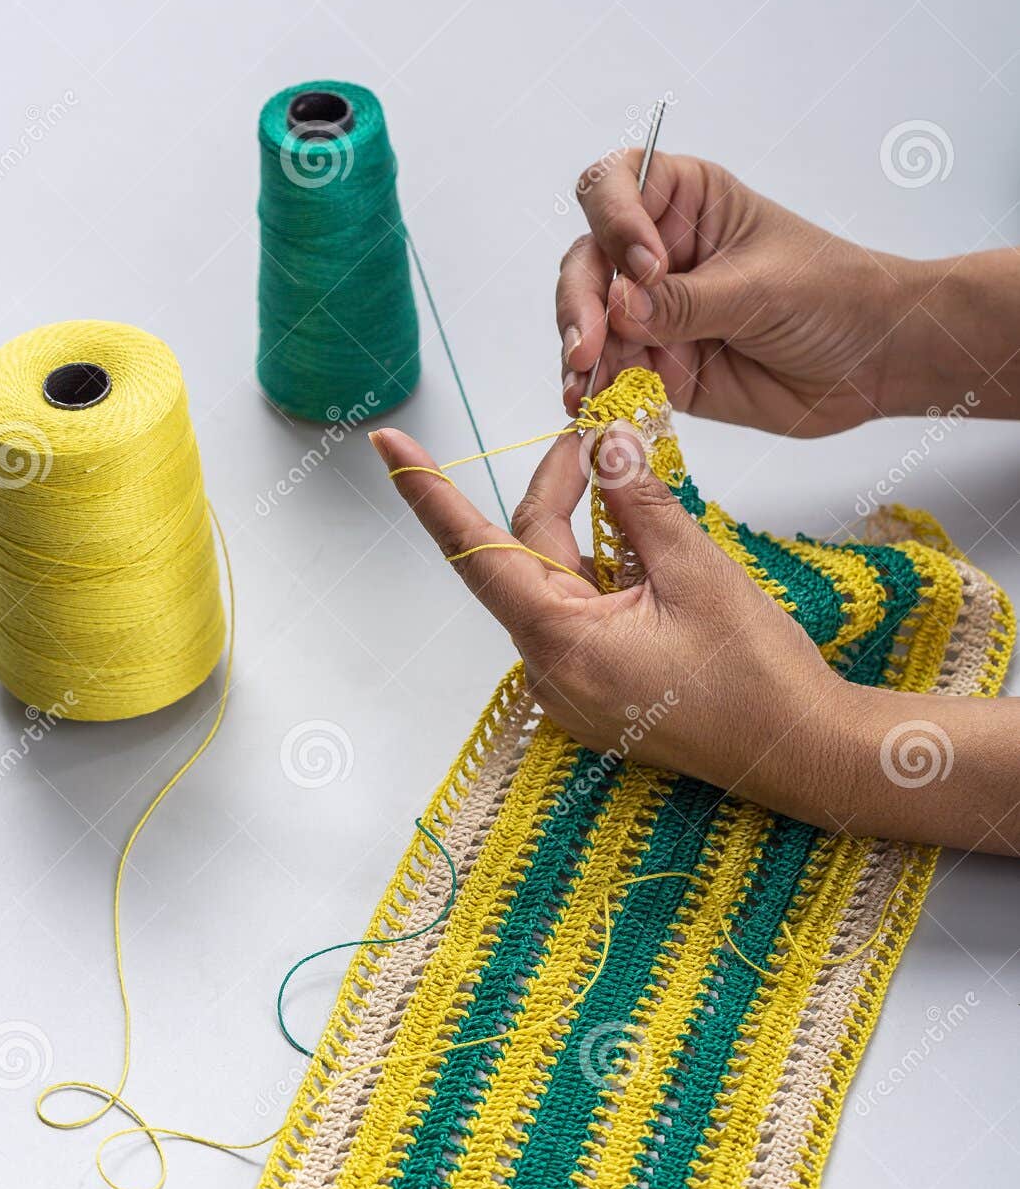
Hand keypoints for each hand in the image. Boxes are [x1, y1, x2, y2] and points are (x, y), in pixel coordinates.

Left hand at [372, 420, 840, 813]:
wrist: (803, 753)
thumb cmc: (758, 677)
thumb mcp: (697, 570)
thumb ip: (638, 501)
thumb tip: (604, 441)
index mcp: (561, 642)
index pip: (476, 548)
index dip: (427, 491)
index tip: (386, 444)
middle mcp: (548, 672)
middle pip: (529, 554)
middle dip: (560, 489)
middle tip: (604, 436)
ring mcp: (568, 689)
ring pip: (557, 584)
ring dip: (588, 536)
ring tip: (643, 503)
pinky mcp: (593, 694)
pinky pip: (580, 617)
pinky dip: (604, 576)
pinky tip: (652, 566)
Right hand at [557, 151, 915, 436]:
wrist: (874, 361)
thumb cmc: (834, 295)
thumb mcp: (762, 289)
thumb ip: (687, 301)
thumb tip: (618, 307)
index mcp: (686, 201)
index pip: (617, 185)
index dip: (615, 219)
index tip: (646, 267)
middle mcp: (658, 252)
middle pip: (588, 260)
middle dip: (581, 302)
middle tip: (589, 347)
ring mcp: (654, 312)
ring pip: (591, 322)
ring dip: (580, 353)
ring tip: (583, 388)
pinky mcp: (660, 365)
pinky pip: (613, 374)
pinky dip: (597, 390)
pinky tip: (590, 407)